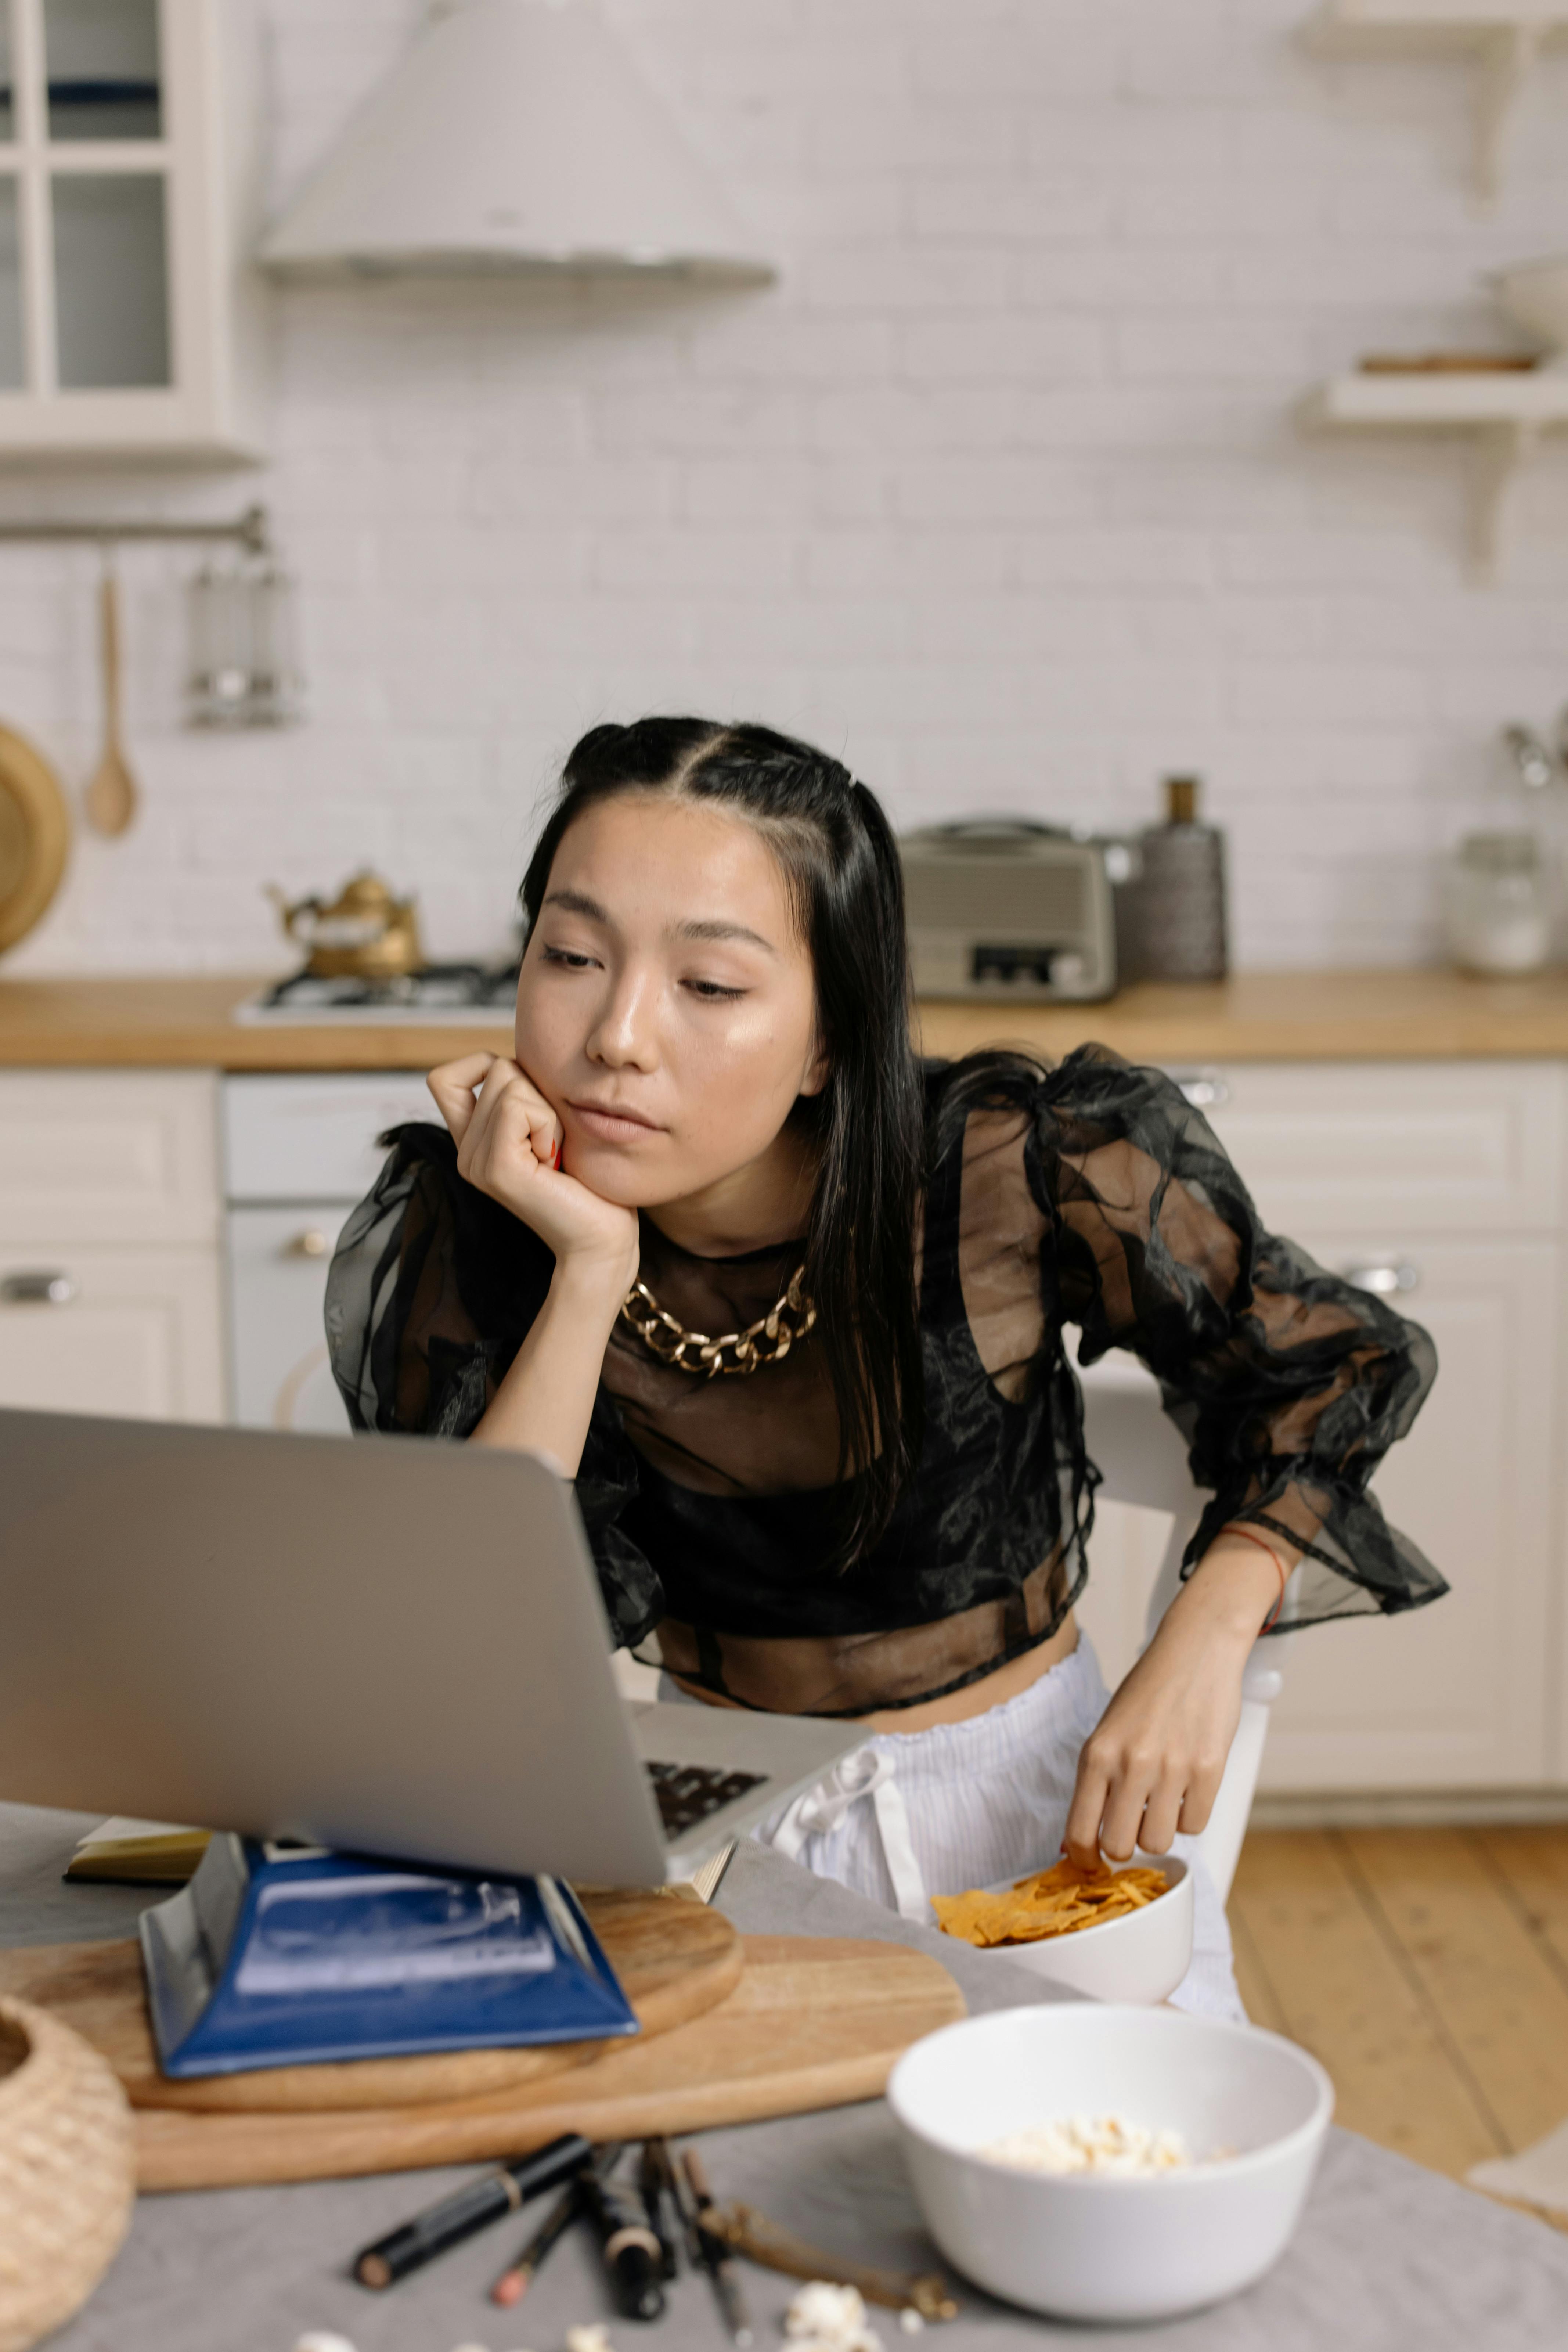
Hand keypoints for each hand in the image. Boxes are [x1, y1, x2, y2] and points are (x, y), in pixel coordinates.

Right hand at [427, 1054, 638, 1293]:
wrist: (602, 1240)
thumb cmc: (589, 1184)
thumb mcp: (550, 1126)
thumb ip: (525, 1098)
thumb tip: (521, 1056)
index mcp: (474, 1143)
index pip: (445, 1078)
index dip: (484, 1067)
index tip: (528, 1103)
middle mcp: (466, 1152)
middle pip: (495, 1068)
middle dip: (539, 1093)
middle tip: (554, 1144)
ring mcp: (474, 1161)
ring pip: (507, 1079)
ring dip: (547, 1109)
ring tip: (554, 1155)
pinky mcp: (495, 1168)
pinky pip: (517, 1105)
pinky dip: (547, 1122)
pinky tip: (554, 1160)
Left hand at [1062, 1534, 1281, 1867]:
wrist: (1195, 1651)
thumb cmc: (1148, 1693)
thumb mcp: (1107, 1732)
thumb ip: (1095, 1783)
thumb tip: (1076, 1841)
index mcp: (1097, 1753)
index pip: (1079, 1832)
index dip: (1084, 1858)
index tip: (1092, 1862)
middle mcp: (1131, 1764)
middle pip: (1120, 1846)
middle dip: (1125, 1846)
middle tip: (1132, 1828)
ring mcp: (1172, 1768)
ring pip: (1159, 1841)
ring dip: (1159, 1831)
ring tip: (1162, 1801)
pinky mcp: (1209, 1770)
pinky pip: (1194, 1825)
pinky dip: (1190, 1816)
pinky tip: (1187, 1790)